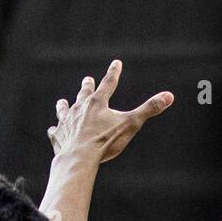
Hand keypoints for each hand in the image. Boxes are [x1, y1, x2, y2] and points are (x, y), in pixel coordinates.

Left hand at [48, 59, 173, 165]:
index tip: (116, 63)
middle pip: (84, 93)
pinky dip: (55, 131)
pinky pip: (55, 132)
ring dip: (64, 105)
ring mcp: (67, 122)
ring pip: (65, 110)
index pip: (108, 83)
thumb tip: (169, 96)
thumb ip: (149, 109)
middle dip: (87, 86)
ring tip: (62, 101)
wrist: (79, 157)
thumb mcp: (131, 124)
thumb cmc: (105, 141)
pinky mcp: (58, 137)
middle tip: (88, 79)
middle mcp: (80, 108)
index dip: (114, 73)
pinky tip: (52, 130)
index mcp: (98, 103)